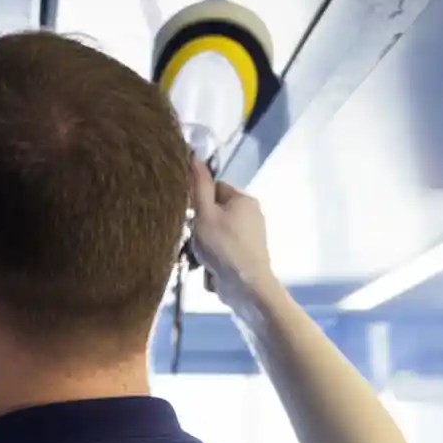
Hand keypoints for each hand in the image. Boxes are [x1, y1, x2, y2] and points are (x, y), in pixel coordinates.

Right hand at [187, 156, 279, 311]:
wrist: (246, 287)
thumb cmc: (224, 247)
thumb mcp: (205, 214)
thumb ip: (198, 186)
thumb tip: (193, 155)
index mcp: (244, 200)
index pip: (213, 189)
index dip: (198, 202)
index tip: (191, 218)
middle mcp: (251, 214)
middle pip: (213, 212)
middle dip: (200, 228)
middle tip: (194, 241)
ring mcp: (251, 237)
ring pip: (215, 234)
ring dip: (204, 246)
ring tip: (201, 258)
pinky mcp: (247, 255)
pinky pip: (222, 250)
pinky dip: (213, 258)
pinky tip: (210, 269)